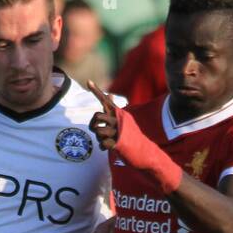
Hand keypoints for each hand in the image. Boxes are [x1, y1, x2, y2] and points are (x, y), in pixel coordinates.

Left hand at [87, 79, 181, 193]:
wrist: (144, 151)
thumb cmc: (131, 135)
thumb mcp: (123, 120)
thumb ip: (112, 109)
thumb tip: (109, 93)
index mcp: (118, 114)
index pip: (106, 100)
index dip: (96, 91)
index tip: (88, 81)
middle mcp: (118, 120)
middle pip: (96, 116)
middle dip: (93, 124)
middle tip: (97, 130)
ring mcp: (118, 131)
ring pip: (98, 131)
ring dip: (99, 138)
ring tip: (105, 140)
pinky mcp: (118, 142)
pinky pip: (102, 143)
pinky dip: (103, 146)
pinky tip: (107, 147)